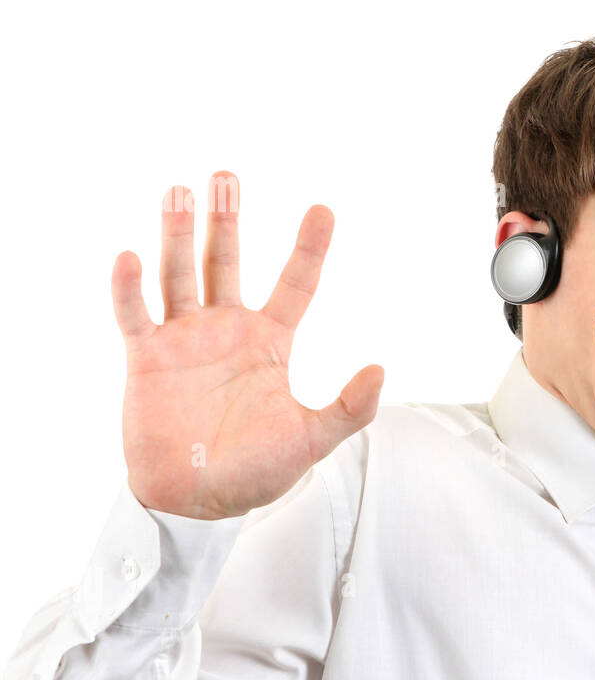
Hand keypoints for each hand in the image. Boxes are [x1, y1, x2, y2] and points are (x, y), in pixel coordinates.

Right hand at [112, 172, 383, 518]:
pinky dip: (129, 288)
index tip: (324, 209)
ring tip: (181, 191)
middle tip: (226, 177)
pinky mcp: (147, 359)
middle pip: (227, 262)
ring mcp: (185, 340)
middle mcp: (227, 329)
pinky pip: (136, 315)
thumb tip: (380, 370)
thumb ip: (349, 408)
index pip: (296, 284)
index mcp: (270, 342)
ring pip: (181, 275)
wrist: (198, 502)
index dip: (309, 248)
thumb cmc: (255, 472)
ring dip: (179, 235)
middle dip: (227, 221)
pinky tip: (130, 256)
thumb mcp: (312, 440)